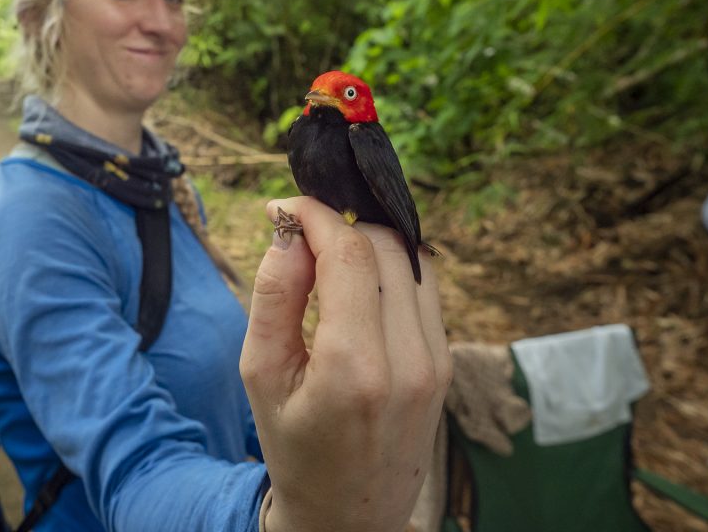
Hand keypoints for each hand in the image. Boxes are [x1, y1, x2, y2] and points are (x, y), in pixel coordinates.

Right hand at [240, 197, 450, 531]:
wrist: (349, 514)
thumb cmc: (294, 445)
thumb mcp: (261, 373)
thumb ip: (273, 295)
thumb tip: (289, 230)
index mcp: (355, 368)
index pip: (349, 254)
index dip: (315, 216)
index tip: (284, 206)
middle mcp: (410, 361)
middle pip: (386, 246)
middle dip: (340, 224)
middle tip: (301, 233)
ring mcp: (438, 362)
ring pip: (413, 259)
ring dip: (368, 243)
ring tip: (326, 256)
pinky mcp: (447, 363)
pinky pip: (425, 288)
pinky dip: (390, 269)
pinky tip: (357, 283)